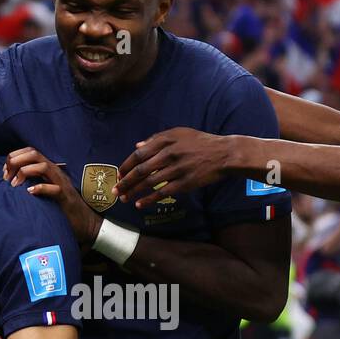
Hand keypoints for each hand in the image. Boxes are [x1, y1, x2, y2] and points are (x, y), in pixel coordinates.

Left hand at [3, 147, 100, 246]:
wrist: (84, 221)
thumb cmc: (61, 207)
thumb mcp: (44, 190)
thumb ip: (32, 182)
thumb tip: (11, 181)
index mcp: (49, 169)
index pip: (30, 152)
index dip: (14, 157)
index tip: (4, 171)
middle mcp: (55, 172)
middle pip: (34, 154)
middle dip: (16, 161)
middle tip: (6, 176)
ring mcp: (61, 183)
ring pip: (43, 167)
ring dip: (25, 172)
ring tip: (14, 185)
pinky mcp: (66, 197)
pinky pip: (54, 188)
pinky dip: (40, 188)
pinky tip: (29, 193)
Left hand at [116, 128, 235, 207]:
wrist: (224, 154)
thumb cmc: (200, 142)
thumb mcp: (179, 133)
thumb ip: (157, 139)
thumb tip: (137, 146)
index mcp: (166, 141)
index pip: (140, 154)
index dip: (127, 165)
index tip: (119, 174)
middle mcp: (170, 154)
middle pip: (141, 169)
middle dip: (126, 181)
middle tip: (116, 190)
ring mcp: (177, 169)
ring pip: (150, 182)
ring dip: (134, 191)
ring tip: (124, 198)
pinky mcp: (185, 183)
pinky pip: (163, 192)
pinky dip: (150, 199)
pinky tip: (140, 204)